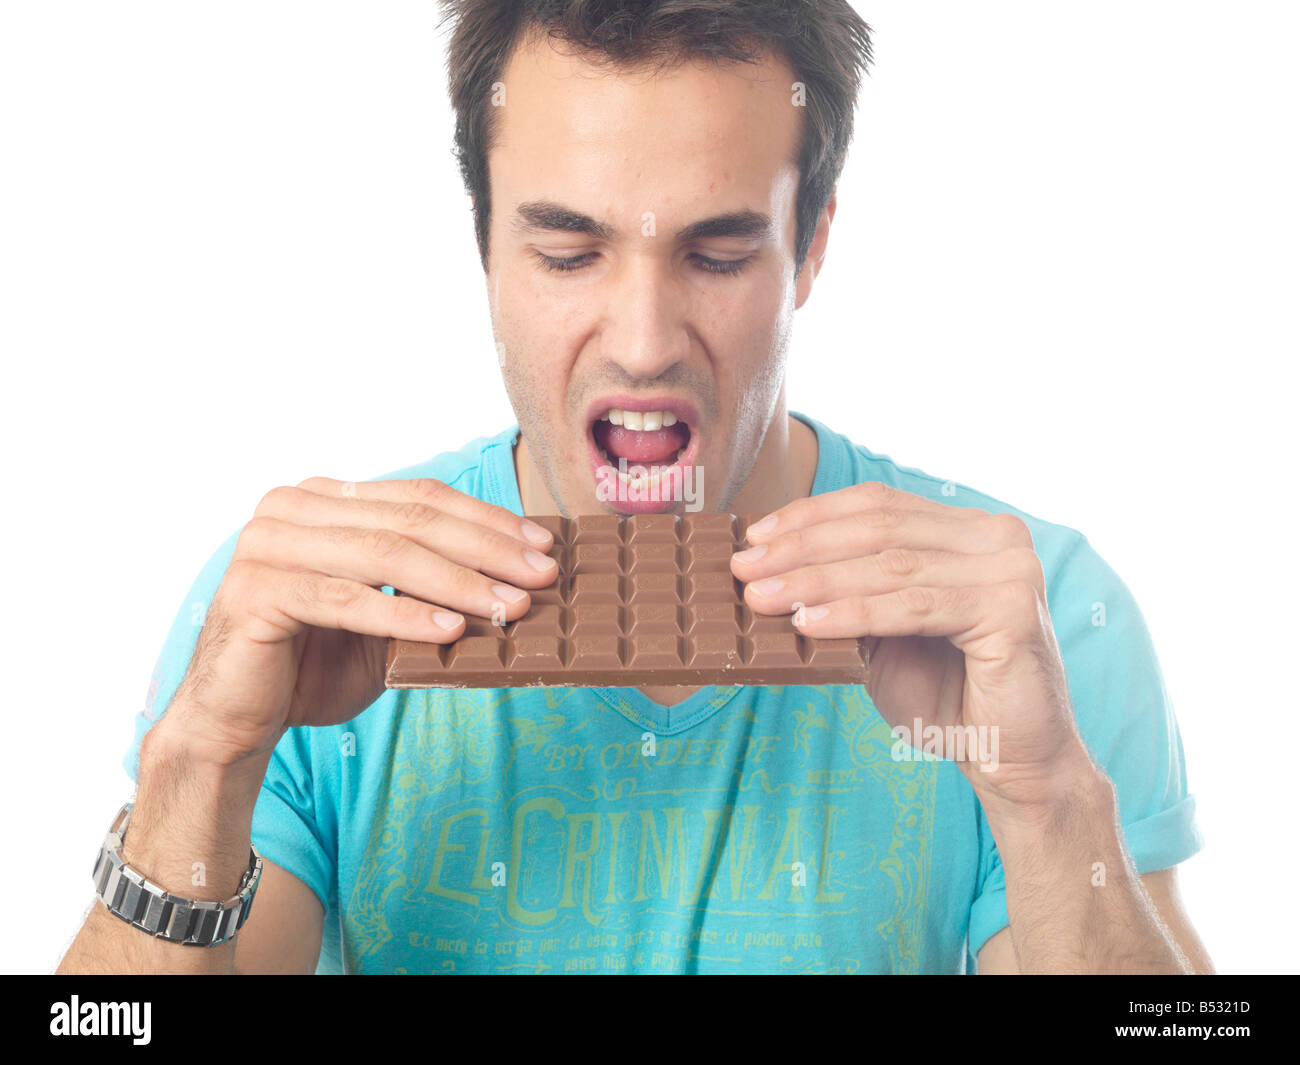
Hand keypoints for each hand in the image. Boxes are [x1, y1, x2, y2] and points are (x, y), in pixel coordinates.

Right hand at [169, 477, 558, 764]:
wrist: (236, 720)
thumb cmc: (315, 665)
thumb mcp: (387, 621)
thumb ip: (432, 592)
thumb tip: (519, 581)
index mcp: (323, 499)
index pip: (421, 497)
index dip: (487, 520)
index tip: (544, 546)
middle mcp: (291, 508)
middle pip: (410, 519)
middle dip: (486, 549)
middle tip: (542, 576)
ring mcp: (267, 544)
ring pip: (385, 554)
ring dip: (458, 582)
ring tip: (510, 607)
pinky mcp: (255, 590)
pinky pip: (345, 598)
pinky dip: (404, 614)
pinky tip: (452, 629)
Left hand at [730, 481, 1091, 808]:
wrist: (1011, 760)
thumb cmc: (946, 697)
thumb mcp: (884, 634)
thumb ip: (848, 594)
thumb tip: (769, 566)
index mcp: (968, 530)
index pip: (879, 505)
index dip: (812, 516)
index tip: (753, 537)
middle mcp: (995, 535)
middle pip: (880, 528)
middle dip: (802, 547)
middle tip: (743, 568)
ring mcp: (1010, 567)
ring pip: (891, 565)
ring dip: (816, 580)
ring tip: (762, 597)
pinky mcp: (1011, 607)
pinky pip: (914, 605)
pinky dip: (854, 613)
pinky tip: (807, 623)